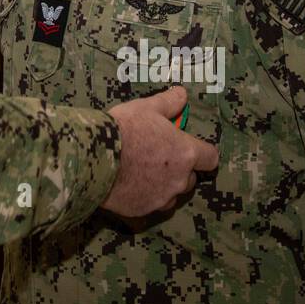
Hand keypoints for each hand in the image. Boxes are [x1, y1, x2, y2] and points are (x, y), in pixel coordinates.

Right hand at [100, 87, 218, 218]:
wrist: (93, 155)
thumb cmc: (124, 128)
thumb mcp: (146, 107)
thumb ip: (168, 102)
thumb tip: (182, 93)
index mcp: (185, 153)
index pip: (211, 158)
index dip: (204, 153)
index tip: (192, 149)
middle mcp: (179, 180)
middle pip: (191, 179)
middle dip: (180, 170)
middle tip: (159, 157)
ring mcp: (161, 198)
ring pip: (171, 194)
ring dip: (164, 185)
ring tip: (142, 173)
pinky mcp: (143, 210)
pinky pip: (151, 204)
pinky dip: (145, 196)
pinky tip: (128, 184)